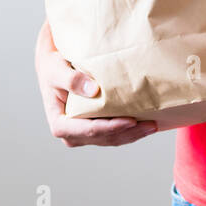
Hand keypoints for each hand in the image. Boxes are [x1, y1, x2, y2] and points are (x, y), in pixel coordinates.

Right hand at [34, 20, 158, 146]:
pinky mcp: (94, 128)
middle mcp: (72, 134)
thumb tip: (92, 89)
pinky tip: (145, 123)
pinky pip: (113, 133)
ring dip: (133, 134)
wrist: (53, 66)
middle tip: (151, 125)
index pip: (89, 130)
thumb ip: (71, 79)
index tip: (131, 120)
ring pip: (111, 139)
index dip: (111, 127)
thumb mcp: (56, 69)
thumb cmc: (53, 66)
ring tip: (152, 126)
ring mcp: (83, 134)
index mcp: (60, 124)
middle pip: (104, 138)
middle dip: (129, 133)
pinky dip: (129, 130)